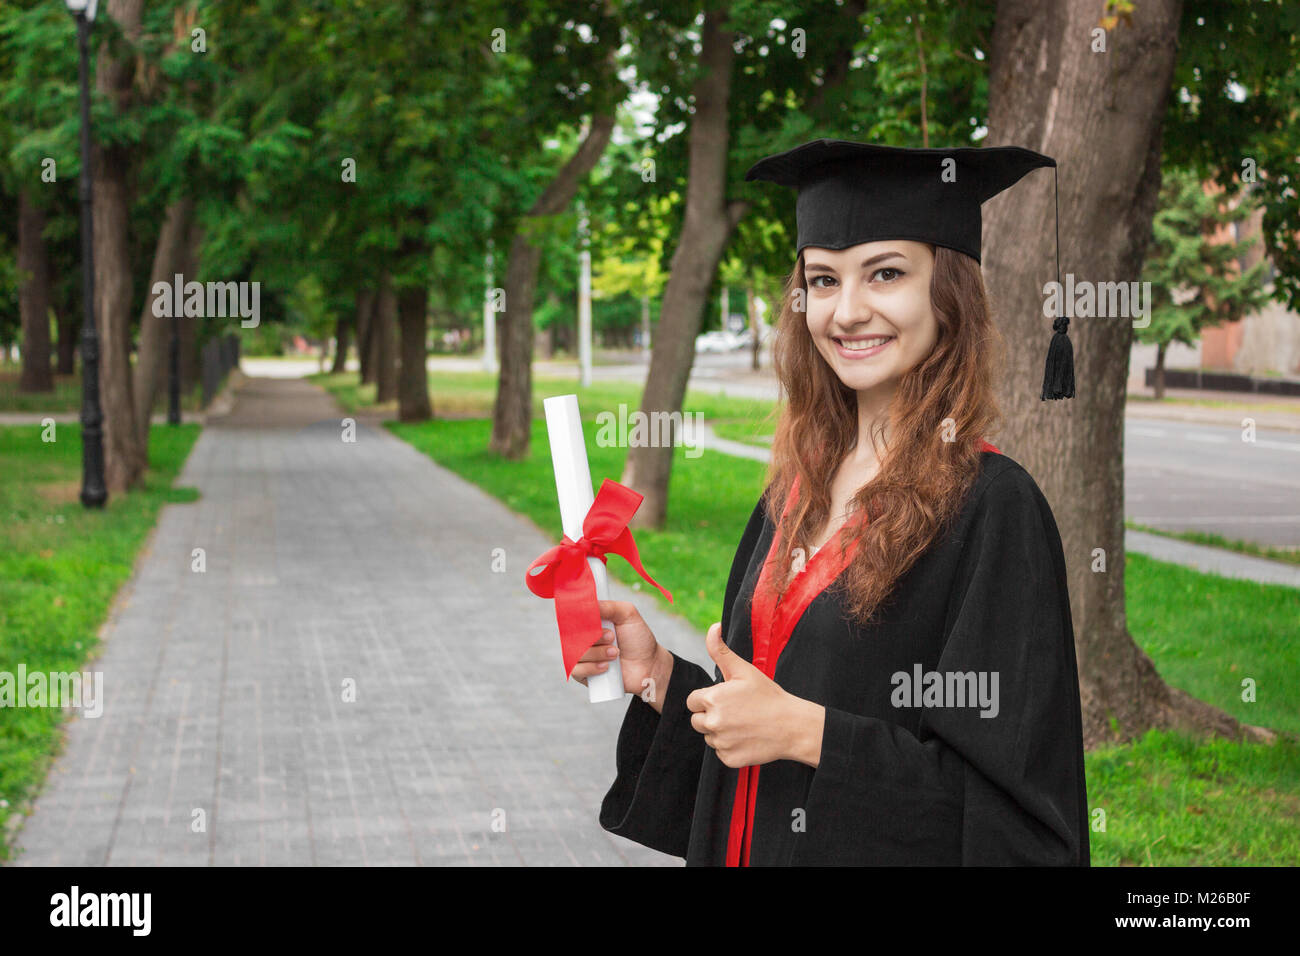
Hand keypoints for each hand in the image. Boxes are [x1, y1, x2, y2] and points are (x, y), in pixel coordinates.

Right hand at [571, 600, 671, 709]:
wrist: (649, 664)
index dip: (578, 617)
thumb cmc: (638, 639)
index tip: (592, 620)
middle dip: (594, 636)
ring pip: (576, 653)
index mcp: (590, 621)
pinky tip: (606, 667)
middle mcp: (584, 637)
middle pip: (572, 635)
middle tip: (612, 637)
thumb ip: (608, 606)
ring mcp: (583, 656)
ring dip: (598, 653)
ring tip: (615, 653)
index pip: (572, 616)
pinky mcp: (584, 674)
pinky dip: (592, 668)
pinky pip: (576, 670)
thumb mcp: (627, 614)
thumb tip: (588, 603)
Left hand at [686, 623, 821, 767]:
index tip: (726, 698)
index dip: (707, 699)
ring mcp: (721, 743)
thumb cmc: (768, 696)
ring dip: (720, 732)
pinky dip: (730, 747)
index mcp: (712, 699)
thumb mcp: (744, 670)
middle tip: (736, 711)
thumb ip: (721, 651)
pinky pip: (720, 752)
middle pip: (697, 720)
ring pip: (709, 737)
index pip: (692, 701)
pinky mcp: (729, 759)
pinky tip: (747, 737)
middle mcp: (713, 723)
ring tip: (743, 723)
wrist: (792, 726)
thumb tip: (713, 627)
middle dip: (710, 715)